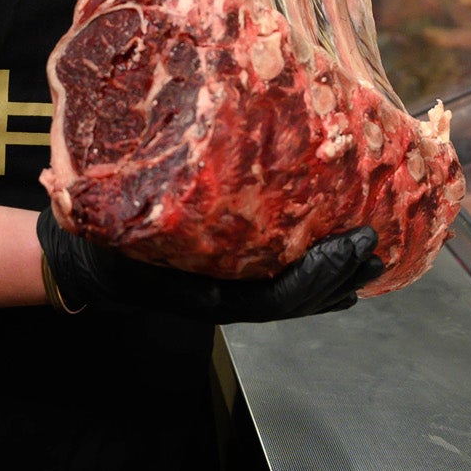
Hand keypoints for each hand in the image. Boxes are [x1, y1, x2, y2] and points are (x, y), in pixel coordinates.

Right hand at [37, 208, 381, 322]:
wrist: (95, 269)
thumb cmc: (105, 241)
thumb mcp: (114, 222)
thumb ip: (131, 203)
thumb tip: (108, 170)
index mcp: (202, 293)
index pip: (274, 295)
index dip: (316, 273)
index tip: (350, 245)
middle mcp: (224, 299)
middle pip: (295, 300)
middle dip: (338, 275)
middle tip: (375, 246)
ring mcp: (230, 295)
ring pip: (295, 298)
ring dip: (335, 281)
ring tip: (372, 261)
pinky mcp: (233, 283)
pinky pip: (283, 287)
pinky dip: (316, 281)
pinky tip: (340, 271)